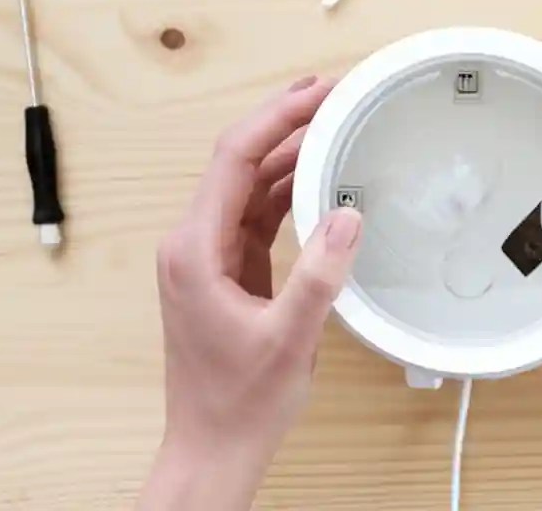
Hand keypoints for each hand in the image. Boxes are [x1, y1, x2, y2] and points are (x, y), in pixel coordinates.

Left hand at [138, 77, 362, 510]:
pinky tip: (323, 179)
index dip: (277, 117)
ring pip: (250, 185)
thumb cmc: (238, 404)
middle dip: (286, 124)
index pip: (234, 159)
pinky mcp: (227, 271)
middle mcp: (193, 244)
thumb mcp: (289, 339)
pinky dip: (290, 192)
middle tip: (336, 95)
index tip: (318, 92)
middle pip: (240, 162)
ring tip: (335, 124)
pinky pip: (258, 215)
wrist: (213, 449)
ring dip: (290, 155)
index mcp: (194, 250)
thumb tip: (348, 215)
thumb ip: (319, 275)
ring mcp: (208, 256)